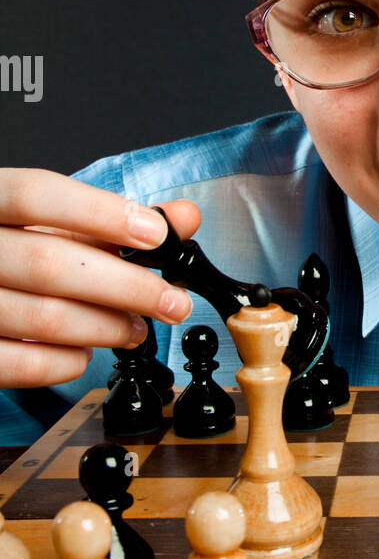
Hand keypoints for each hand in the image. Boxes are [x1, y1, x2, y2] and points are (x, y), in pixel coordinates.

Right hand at [0, 168, 200, 388]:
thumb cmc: (11, 249)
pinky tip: (87, 351)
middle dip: (126, 285)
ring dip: (106, 327)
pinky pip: (22, 364)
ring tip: (137, 328)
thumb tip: (182, 218)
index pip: (36, 194)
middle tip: (172, 300)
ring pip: (43, 318)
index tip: (157, 234)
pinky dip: (66, 362)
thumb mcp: (49, 224)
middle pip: (49, 262)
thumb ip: (110, 219)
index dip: (100, 213)